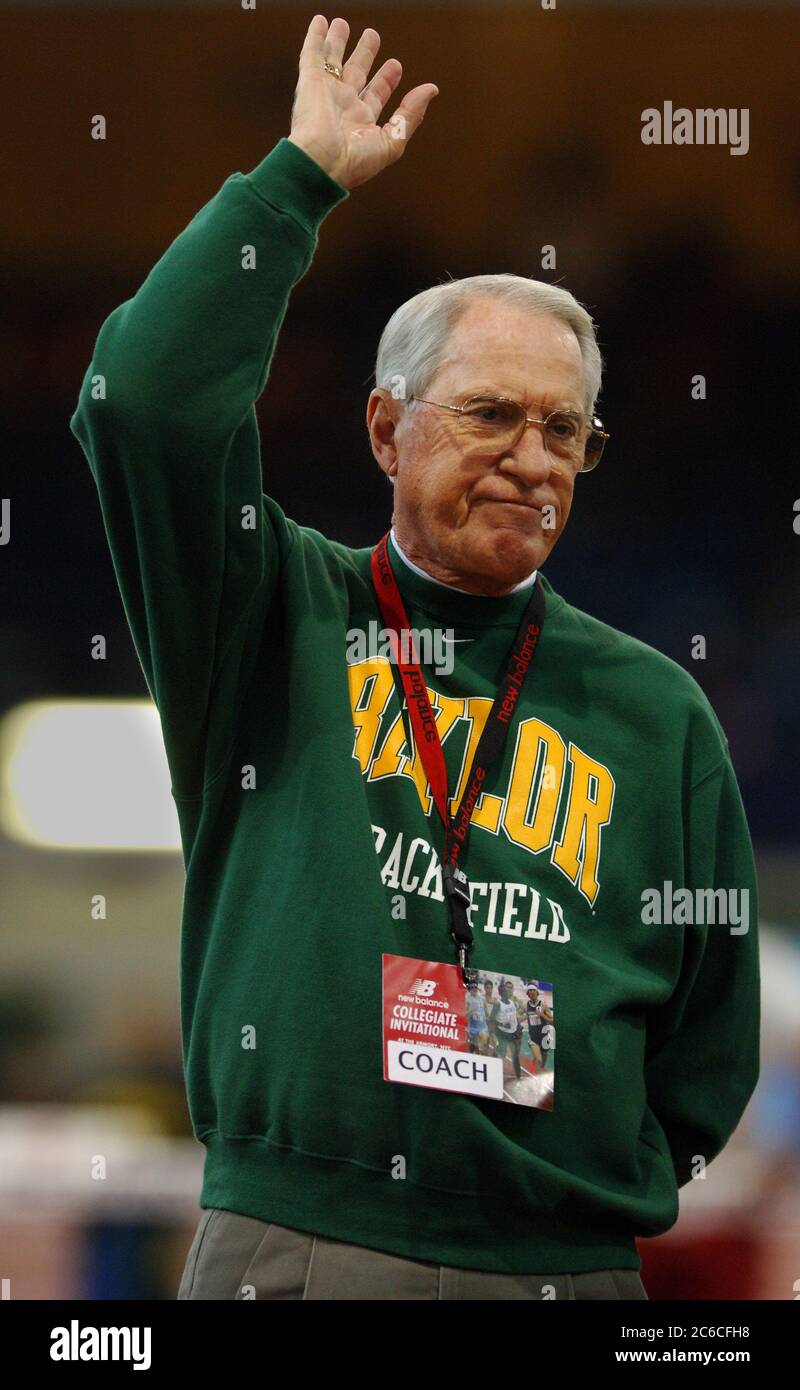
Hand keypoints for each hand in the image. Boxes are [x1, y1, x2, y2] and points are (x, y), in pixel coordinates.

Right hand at [287, 14, 438, 189]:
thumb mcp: (393, 141)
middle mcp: (343, 106)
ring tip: (343, 24)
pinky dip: (315, 37)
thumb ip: (411, 115)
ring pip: (333, 61)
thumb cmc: (354, 161)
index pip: (376, 94)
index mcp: (361, 123)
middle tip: (372, 36)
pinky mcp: (310, 82)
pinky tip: (320, 21)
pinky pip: (312, 54)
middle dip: (365, 55)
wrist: (320, 163)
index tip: (395, 65)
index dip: (386, 80)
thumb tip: (431, 90)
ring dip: (338, 42)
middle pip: (356, 73)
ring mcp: (326, 93)